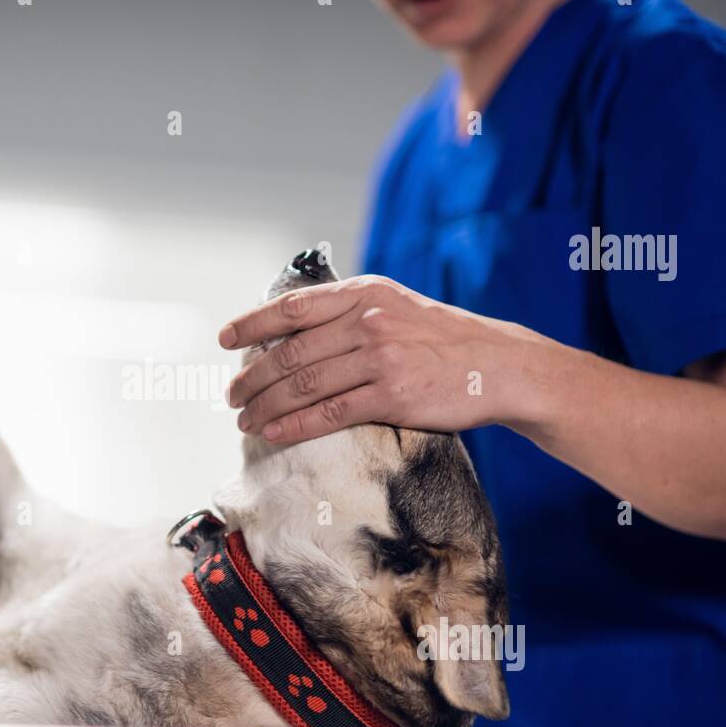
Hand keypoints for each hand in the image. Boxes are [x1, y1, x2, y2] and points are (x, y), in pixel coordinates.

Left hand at [220, 276, 547, 444]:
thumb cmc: (443, 339)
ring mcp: (380, 358)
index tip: (224, 339)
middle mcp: (368, 320)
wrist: (501, 365)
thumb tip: (292, 331)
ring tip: (245, 420)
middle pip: (290, 352)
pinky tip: (273, 434)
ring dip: (265, 406)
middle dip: (252, 377)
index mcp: (365, 292)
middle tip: (232, 395)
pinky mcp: (392, 396)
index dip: (251, 323)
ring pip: (303, 385)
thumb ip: (350, 311)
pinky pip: (329, 414)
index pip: (293, 307)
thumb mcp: (396, 305)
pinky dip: (294, 427)